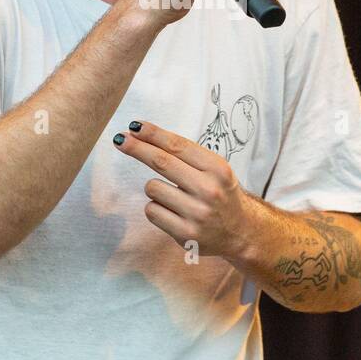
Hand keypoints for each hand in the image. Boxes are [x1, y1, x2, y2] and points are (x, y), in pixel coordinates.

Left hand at [111, 120, 256, 260]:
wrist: (240, 231)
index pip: (178, 146)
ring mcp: (197, 213)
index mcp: (217, 169)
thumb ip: (186, 155)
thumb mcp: (214, 169)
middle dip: (137, 148)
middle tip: (120, 139)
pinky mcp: (185, 234)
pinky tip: (173, 212)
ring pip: (152, 188)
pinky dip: (156, 208)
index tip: (135, 125)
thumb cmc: (219, 193)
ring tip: (173, 196)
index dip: (153, 134)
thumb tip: (144, 135)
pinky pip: (152, 211)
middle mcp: (209, 190)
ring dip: (155, 188)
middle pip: (161, 162)